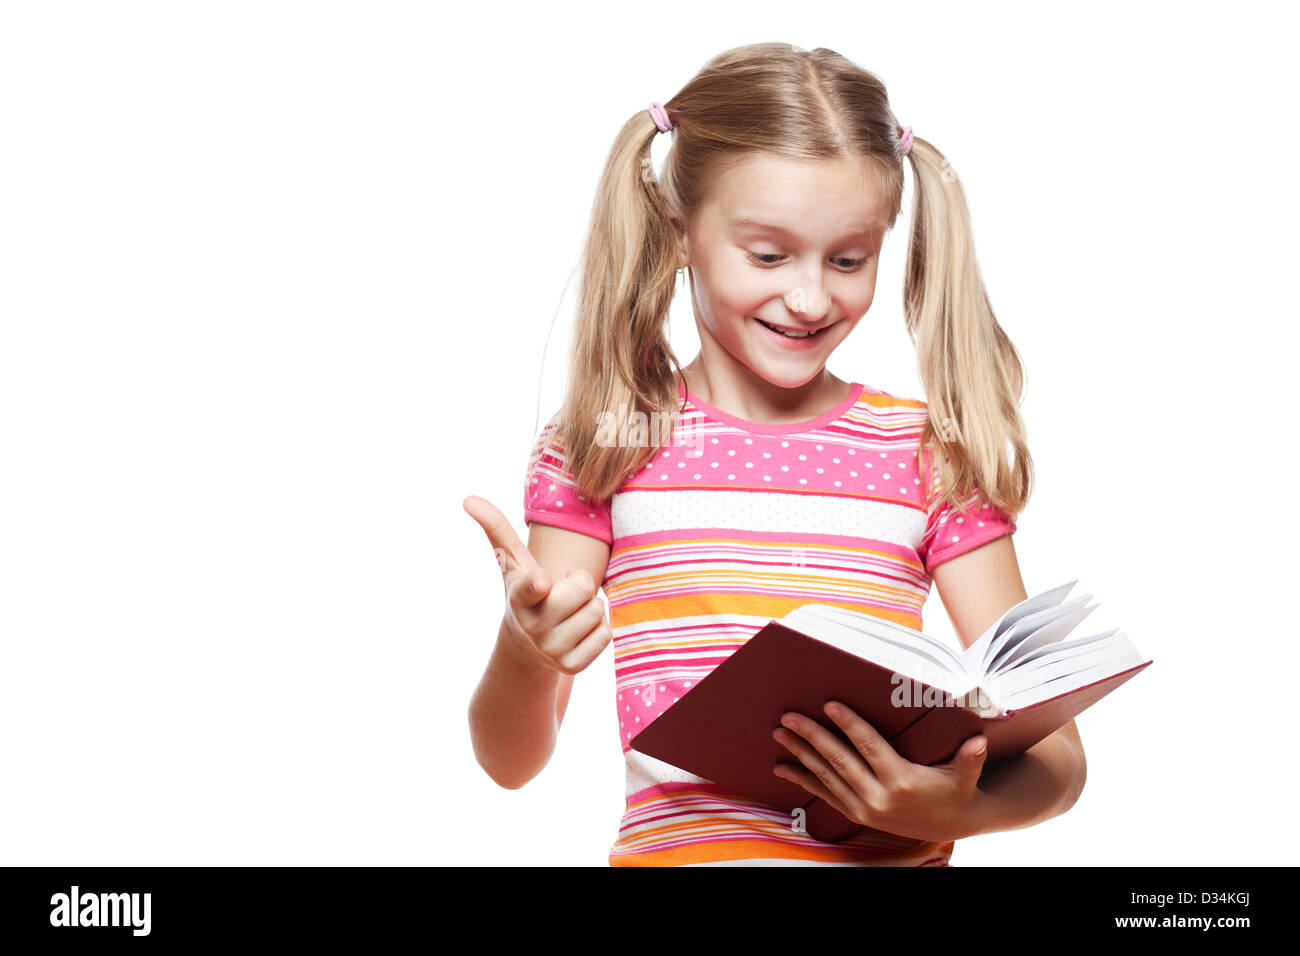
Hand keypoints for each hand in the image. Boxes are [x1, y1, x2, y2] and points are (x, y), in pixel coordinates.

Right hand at [463, 495, 611, 675]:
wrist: (525, 648)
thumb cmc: (525, 592)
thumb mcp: (511, 563)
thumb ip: (496, 528)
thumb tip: (468, 499)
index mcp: (518, 597)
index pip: (529, 588)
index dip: (537, 585)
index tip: (541, 582)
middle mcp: (532, 627)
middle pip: (584, 589)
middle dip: (581, 584)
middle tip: (563, 591)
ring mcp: (551, 650)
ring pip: (597, 612)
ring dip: (591, 606)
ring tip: (570, 611)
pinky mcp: (571, 666)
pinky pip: (605, 635)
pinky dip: (599, 629)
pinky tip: (579, 630)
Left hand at [771, 701, 987, 843]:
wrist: (951, 825)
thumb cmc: (957, 790)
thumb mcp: (966, 775)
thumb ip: (971, 758)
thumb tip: (980, 740)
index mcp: (902, 781)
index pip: (869, 746)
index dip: (849, 724)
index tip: (829, 705)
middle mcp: (878, 796)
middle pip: (838, 760)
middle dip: (811, 736)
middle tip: (788, 716)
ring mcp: (864, 807)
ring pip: (825, 776)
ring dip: (800, 754)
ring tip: (779, 733)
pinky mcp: (856, 813)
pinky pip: (823, 794)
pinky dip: (802, 779)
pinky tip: (782, 766)